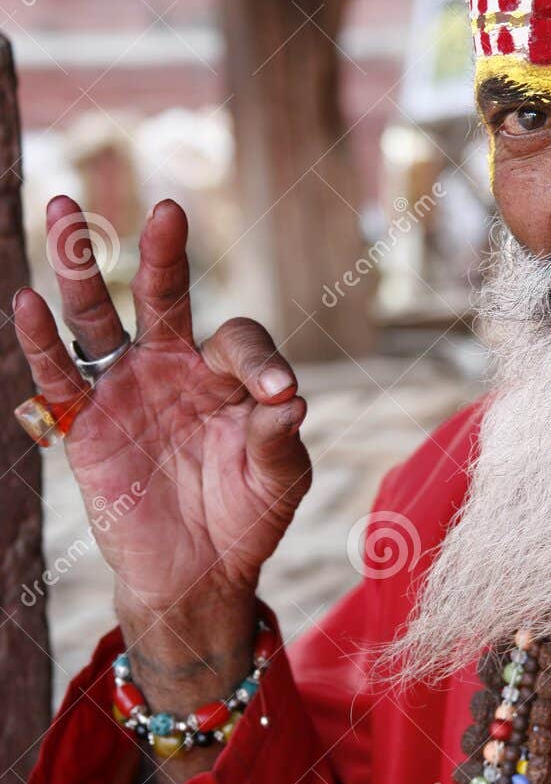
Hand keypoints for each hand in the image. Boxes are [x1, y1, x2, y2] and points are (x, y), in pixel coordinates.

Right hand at [14, 197, 311, 701]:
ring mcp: (125, 389)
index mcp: (226, 374)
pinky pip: (59, 375)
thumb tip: (291, 402)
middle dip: (162, 253)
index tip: (279, 396)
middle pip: (161, 296)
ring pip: (97, 317)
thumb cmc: (249, 517)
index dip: (258, 362)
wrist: (200, 575)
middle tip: (169, 210)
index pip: (237, 341)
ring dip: (79, 265)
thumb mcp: (280, 480)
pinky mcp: (87, 423)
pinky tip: (27, 302)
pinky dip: (40, 341)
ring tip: (65, 208)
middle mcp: (172, 367)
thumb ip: (280, 440)